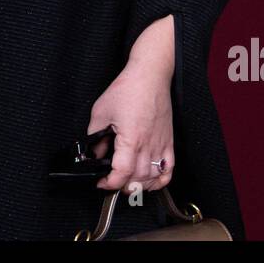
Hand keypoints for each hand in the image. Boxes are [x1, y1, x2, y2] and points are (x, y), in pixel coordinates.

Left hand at [87, 57, 174, 196]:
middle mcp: (148, 144)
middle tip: (111, 181)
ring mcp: (160, 144)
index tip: (101, 182)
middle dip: (122, 186)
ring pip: (152, 177)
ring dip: (139, 186)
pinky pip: (168, 169)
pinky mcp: (168, 142)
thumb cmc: (129, 89)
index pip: (122, 172)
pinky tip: (150, 181)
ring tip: (127, 183)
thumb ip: (95, 135)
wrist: (149, 76)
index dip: (109, 182)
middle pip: (137, 179)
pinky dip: (160, 180)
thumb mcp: (101, 112)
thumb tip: (94, 152)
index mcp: (131, 138)